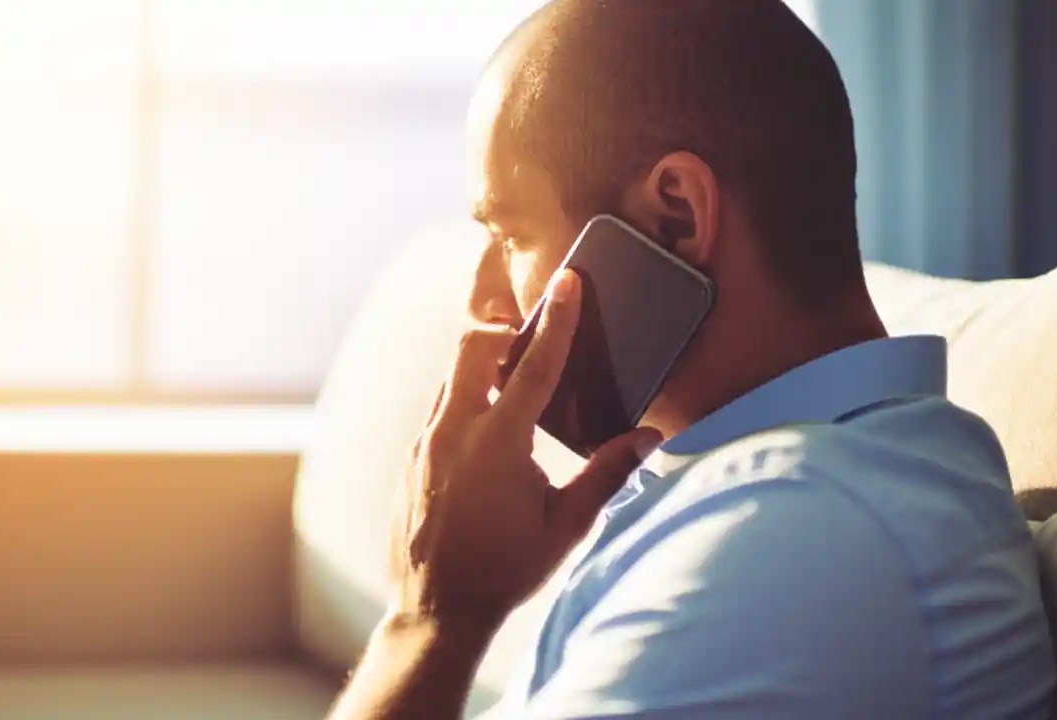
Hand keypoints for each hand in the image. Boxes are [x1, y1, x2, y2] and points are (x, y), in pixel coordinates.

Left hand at [389, 270, 663, 633]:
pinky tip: (485, 435)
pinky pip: (437, 411)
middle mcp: (452, 433)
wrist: (436, 610)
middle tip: (529, 339)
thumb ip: (607, 475)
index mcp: (497, 443)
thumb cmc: (504, 569)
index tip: (567, 281)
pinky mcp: (410, 460)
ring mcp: (424, 445)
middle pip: (471, 348)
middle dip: (501, 332)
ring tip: (511, 389)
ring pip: (450, 378)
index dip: (557, 319)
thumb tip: (647, 438)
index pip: (535, 365)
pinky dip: (463, 404)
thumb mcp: (566, 525)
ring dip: (481, 370)